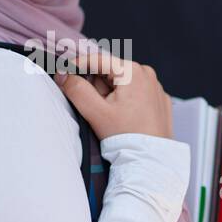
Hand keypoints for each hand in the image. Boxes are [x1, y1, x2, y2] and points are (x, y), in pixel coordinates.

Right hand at [55, 52, 172, 140]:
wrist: (151, 161)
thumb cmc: (126, 137)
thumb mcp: (96, 112)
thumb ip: (76, 90)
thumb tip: (62, 74)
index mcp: (133, 71)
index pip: (98, 60)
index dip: (77, 65)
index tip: (62, 72)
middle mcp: (147, 74)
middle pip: (109, 72)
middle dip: (96, 86)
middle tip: (95, 107)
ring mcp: (155, 87)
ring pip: (121, 83)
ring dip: (109, 95)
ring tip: (110, 116)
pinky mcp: (158, 101)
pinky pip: (135, 93)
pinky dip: (124, 101)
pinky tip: (123, 119)